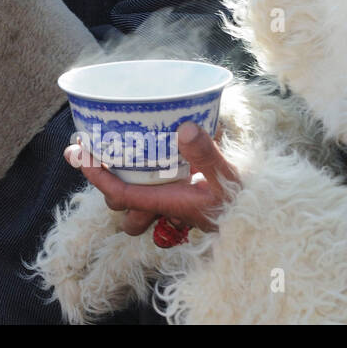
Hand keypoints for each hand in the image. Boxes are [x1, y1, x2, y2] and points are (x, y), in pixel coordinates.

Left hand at [64, 122, 238, 234]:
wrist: (269, 219)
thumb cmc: (246, 202)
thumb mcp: (226, 176)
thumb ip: (206, 154)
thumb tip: (185, 127)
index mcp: (168, 202)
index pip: (121, 194)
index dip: (96, 175)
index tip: (78, 153)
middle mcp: (166, 206)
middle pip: (123, 203)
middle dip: (105, 183)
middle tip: (90, 150)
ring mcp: (175, 205)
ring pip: (137, 203)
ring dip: (123, 184)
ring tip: (111, 153)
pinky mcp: (185, 198)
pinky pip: (156, 192)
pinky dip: (146, 178)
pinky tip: (148, 152)